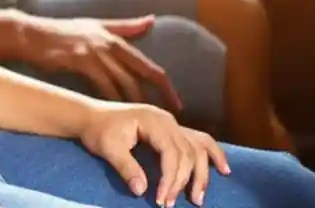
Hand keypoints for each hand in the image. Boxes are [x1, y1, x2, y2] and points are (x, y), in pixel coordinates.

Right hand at [16, 15, 182, 112]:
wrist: (32, 35)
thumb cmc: (64, 31)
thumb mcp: (98, 25)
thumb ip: (126, 26)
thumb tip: (152, 20)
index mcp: (117, 40)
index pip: (150, 66)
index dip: (166, 86)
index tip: (178, 104)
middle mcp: (110, 45)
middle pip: (142, 76)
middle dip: (157, 99)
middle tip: (167, 120)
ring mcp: (95, 53)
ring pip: (123, 84)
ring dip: (135, 104)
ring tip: (145, 123)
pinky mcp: (80, 61)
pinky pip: (101, 86)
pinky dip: (111, 101)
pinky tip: (116, 114)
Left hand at [80, 103, 229, 207]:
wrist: (91, 116)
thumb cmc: (98, 130)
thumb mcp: (107, 148)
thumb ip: (125, 168)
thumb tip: (142, 190)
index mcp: (153, 121)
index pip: (171, 152)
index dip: (170, 178)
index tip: (160, 199)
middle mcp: (168, 120)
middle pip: (187, 153)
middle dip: (181, 181)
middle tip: (168, 204)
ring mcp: (172, 124)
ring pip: (197, 149)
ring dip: (201, 174)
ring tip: (197, 198)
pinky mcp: (172, 130)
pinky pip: (199, 140)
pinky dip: (213, 154)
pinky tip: (224, 170)